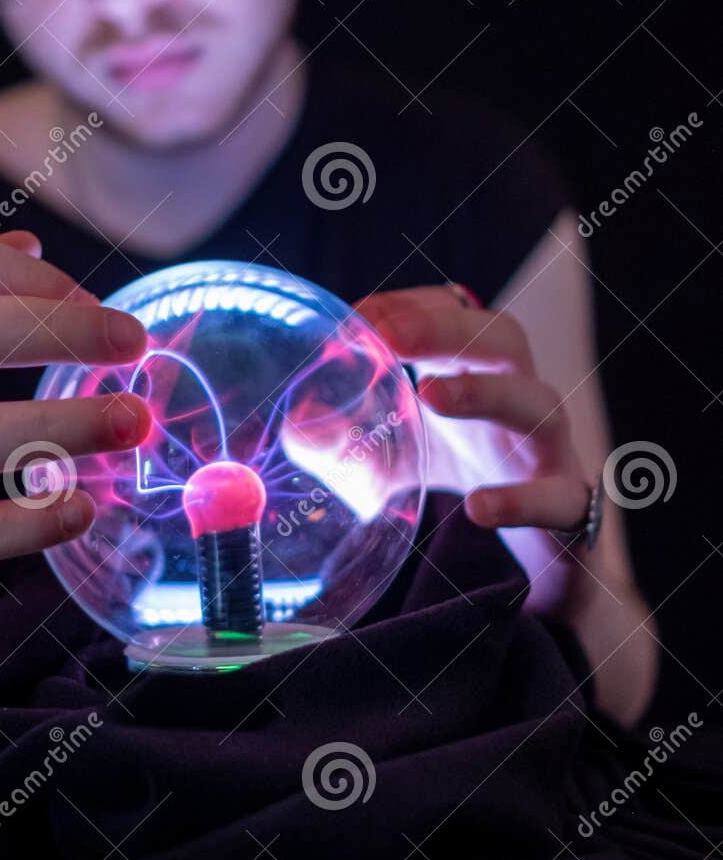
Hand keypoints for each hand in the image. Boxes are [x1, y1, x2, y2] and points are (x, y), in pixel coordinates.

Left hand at [355, 285, 590, 541]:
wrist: (541, 552)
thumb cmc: (469, 478)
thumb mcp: (396, 455)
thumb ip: (344, 441)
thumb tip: (290, 428)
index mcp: (478, 371)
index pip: (455, 312)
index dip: (409, 307)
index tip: (358, 314)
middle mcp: (520, 396)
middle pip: (501, 338)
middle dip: (445, 328)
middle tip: (388, 334)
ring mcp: (550, 448)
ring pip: (538, 404)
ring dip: (484, 393)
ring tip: (431, 395)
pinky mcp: (570, 504)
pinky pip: (556, 498)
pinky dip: (520, 500)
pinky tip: (478, 508)